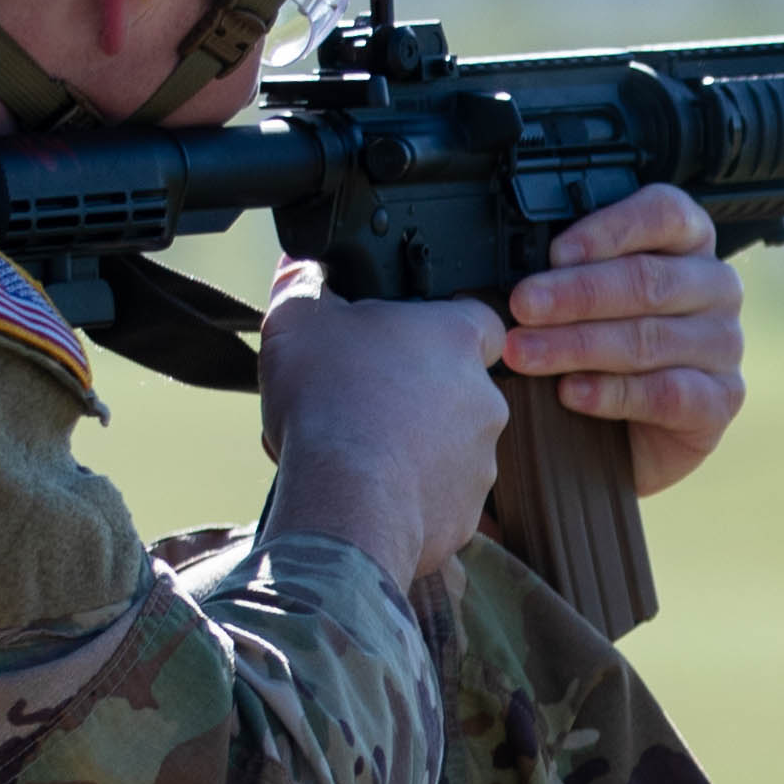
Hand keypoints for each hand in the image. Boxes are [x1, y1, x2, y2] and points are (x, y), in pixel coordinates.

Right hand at [253, 266, 504, 599]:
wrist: (344, 504)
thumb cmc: (329, 402)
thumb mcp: (298, 319)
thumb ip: (304, 283)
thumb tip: (300, 268)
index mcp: (456, 339)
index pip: (477, 318)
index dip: (442, 327)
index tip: (406, 340)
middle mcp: (485, 398)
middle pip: (455, 388)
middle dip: (414, 397)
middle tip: (362, 404)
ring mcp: (480, 462)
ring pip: (447, 449)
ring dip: (410, 450)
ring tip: (354, 454)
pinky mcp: (465, 516)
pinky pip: (437, 501)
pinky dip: (406, 499)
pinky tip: (362, 494)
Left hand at [501, 185, 748, 495]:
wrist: (618, 431)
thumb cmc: (600, 349)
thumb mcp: (586, 299)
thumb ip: (570, 271)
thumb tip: (518, 264)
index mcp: (688, 242)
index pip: (664, 214)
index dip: (608, 230)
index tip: (555, 253)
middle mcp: (715, 286)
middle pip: (649, 280)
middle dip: (576, 294)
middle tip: (523, 306)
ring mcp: (725, 344)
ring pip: (650, 337)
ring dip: (577, 345)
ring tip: (526, 353)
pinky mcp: (721, 400)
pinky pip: (667, 393)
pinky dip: (611, 392)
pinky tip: (572, 392)